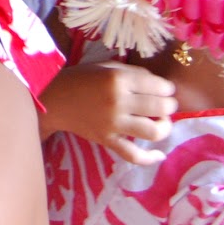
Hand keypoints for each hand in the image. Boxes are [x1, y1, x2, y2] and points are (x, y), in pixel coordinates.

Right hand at [40, 61, 177, 164]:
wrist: (53, 98)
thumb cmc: (79, 78)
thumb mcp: (105, 66)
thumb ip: (131, 72)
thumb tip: (157, 84)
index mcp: (117, 79)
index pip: (157, 86)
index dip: (168, 89)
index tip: (167, 90)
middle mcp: (118, 101)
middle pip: (160, 108)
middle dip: (170, 106)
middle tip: (167, 104)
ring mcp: (113, 124)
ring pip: (153, 132)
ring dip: (164, 127)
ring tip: (162, 122)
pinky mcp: (107, 140)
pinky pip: (133, 155)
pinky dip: (149, 158)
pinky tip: (159, 154)